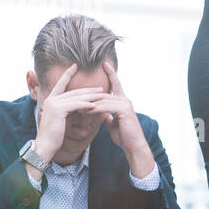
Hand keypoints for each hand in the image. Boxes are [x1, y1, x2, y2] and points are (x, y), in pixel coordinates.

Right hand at [33, 63, 107, 158]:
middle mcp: (51, 99)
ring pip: (76, 97)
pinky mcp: (58, 110)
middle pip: (73, 91)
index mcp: (50, 99)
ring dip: (91, 96)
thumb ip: (69, 110)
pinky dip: (86, 105)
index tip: (75, 66)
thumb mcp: (62, 119)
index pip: (61, 84)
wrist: (45, 146)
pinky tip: (95, 105)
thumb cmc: (53, 136)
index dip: (68, 74)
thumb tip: (81, 105)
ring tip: (102, 95)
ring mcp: (54, 103)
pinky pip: (76, 105)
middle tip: (101, 88)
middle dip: (88, 89)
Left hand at [87, 61, 152, 175]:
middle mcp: (125, 99)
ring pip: (104, 100)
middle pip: (104, 93)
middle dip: (89, 94)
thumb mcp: (112, 122)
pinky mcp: (124, 111)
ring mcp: (125, 104)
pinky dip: (96, 109)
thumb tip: (97, 110)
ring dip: (90, 102)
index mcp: (122, 100)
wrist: (133, 146)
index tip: (104, 63)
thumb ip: (106, 114)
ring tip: (77, 103)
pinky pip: (106, 107)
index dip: (111, 73)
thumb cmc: (123, 136)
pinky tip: (87, 110)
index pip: (116, 84)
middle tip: (76, 93)